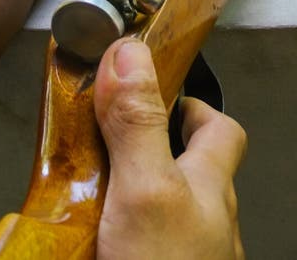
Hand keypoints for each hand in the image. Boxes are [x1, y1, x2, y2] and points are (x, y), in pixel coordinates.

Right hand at [94, 39, 245, 259]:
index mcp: (209, 183)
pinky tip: (81, 239)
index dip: (190, 102)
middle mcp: (203, 217)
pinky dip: (110, 234)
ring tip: (76, 191)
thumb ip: (139, 125)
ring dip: (120, 193)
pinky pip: (137, 242)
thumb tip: (131, 55)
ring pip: (156, 205)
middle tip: (98, 139)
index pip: (220, 126)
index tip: (154, 84)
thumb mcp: (149, 190)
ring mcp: (184, 249)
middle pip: (181, 164)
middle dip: (141, 146)